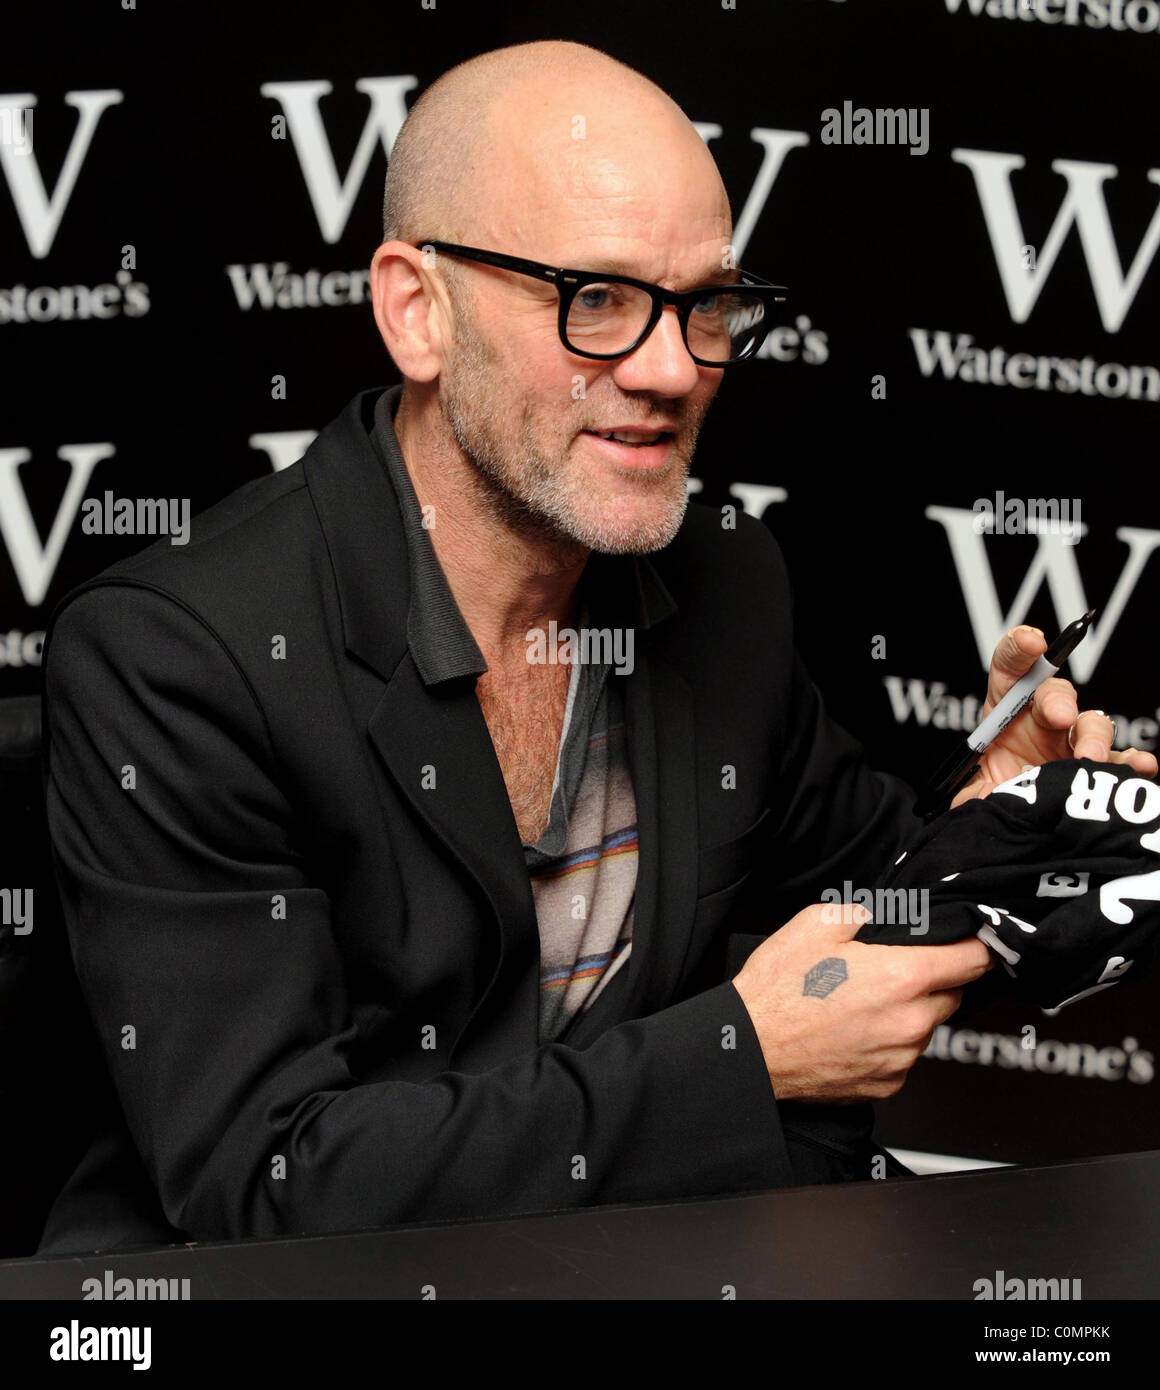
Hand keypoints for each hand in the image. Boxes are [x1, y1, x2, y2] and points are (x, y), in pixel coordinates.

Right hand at [732, 903, 992, 1102]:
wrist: (750, 1049)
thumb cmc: (777, 992)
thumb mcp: (816, 923)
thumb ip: (866, 912)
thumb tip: (888, 912)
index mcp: (902, 977)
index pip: (973, 960)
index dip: (973, 946)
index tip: (968, 943)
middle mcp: (910, 1022)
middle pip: (954, 994)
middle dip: (932, 979)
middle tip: (889, 971)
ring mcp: (900, 1058)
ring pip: (928, 1027)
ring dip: (909, 1013)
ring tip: (861, 1002)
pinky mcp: (886, 1084)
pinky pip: (904, 1056)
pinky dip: (889, 1043)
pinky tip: (854, 1029)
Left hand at [950, 625, 1157, 808]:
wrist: (1015, 817)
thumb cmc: (993, 788)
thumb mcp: (972, 788)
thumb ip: (972, 791)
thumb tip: (986, 798)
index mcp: (1005, 711)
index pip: (1009, 669)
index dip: (1018, 650)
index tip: (1029, 641)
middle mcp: (1043, 717)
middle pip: (1055, 692)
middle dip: (1058, 699)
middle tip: (1059, 715)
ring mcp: (1073, 740)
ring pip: (1091, 723)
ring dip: (1093, 736)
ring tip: (1088, 756)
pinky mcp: (1095, 764)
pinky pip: (1119, 758)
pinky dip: (1132, 760)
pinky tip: (1141, 764)